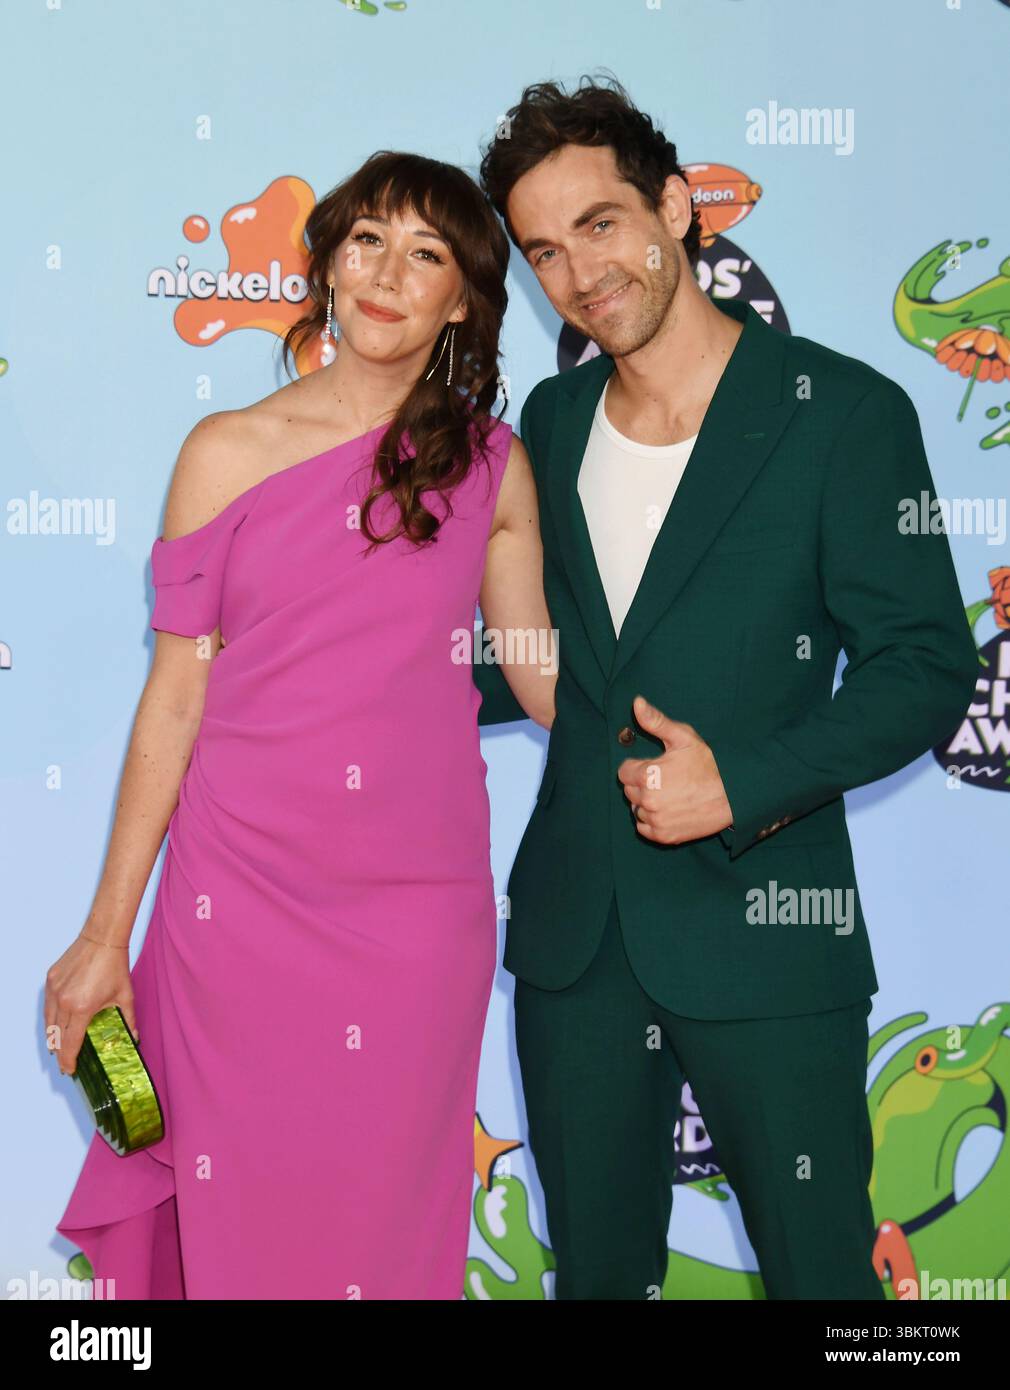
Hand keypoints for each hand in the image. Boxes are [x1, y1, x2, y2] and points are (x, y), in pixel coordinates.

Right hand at [44, 933, 137, 1076]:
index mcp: (82, 1008)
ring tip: (60, 1047)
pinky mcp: (50, 981)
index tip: (70, 1070)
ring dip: (53, 1037)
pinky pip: (48, 1006)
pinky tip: (58, 1023)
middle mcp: (64, 1001)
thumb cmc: (115, 967)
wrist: (102, 938)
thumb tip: (134, 1039)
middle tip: (66, 1062)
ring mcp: (54, 990)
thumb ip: (128, 1020)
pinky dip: (52, 1018)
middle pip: (56, 1037)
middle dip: (60, 1053)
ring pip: (48, 1022)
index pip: (70, 1044)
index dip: (68, 1060)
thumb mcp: (125, 996)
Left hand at [618, 695, 733, 844]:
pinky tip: (669, 809)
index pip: (623, 772)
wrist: (733, 794)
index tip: (656, 766)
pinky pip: (644, 828)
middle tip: (666, 779)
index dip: (638, 767)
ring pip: (636, 809)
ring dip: (646, 802)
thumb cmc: (708, 764)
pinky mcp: (664, 836)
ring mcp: (656, 820)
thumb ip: (656, 721)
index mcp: (647, 775)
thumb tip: (636, 702)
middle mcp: (648, 800)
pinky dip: (652, 820)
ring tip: (670, 794)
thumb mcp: (683, 737)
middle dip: (642, 783)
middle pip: (629, 791)